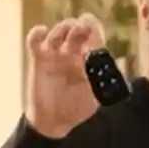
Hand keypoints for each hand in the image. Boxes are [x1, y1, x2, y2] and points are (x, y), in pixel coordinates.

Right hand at [24, 13, 106, 138]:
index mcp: (88, 57)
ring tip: (59, 46)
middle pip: (74, 26)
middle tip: (79, 32)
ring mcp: (55, 53)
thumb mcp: (94, 99)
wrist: (53, 121)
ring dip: (59, 31)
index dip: (92, 27)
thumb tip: (113, 73)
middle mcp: (72, 52)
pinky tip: (42, 37)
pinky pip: (35, 38)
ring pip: (57, 30)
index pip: (92, 32)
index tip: (91, 32)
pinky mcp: (38, 58)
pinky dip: (38, 33)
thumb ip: (102, 83)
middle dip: (77, 27)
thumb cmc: (75, 109)